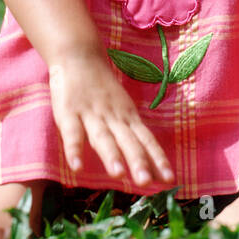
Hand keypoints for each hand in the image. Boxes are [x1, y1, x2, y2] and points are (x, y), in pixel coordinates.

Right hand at [47, 46, 174, 188]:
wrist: (79, 55)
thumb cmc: (102, 88)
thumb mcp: (122, 107)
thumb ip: (131, 132)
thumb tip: (150, 161)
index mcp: (127, 116)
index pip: (146, 140)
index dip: (157, 159)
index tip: (170, 179)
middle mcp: (113, 117)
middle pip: (128, 141)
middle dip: (138, 162)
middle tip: (147, 183)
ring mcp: (91, 114)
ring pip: (103, 137)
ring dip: (111, 156)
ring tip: (118, 175)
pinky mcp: (68, 112)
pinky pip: (72, 133)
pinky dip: (74, 149)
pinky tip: (77, 167)